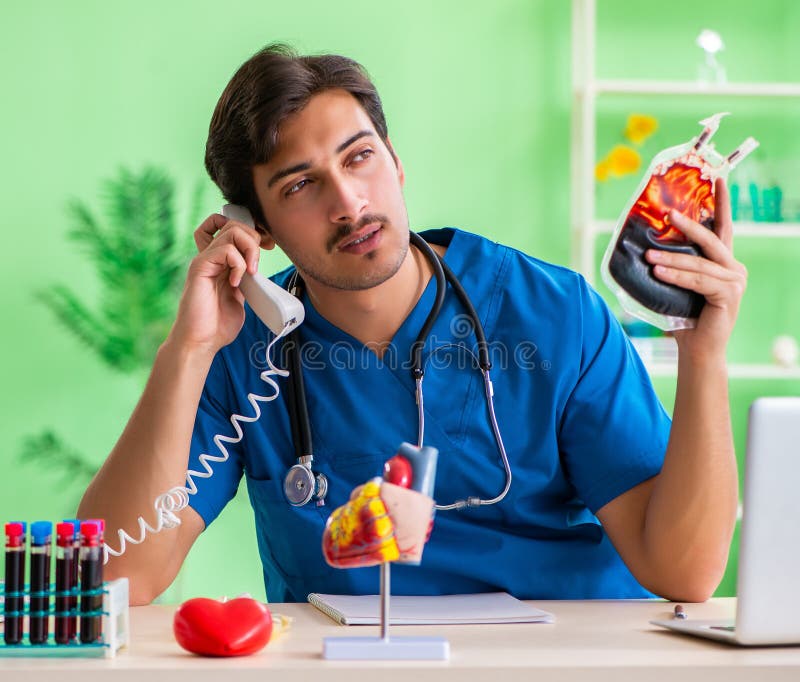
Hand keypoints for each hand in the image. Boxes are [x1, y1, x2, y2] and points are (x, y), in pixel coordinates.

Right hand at [169, 213, 262, 354]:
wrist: (202, 342)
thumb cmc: (218, 325)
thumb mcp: (240, 298)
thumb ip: (246, 280)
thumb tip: (258, 269)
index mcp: (221, 262)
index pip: (232, 227)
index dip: (253, 232)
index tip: (267, 248)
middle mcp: (212, 257)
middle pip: (235, 224)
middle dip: (255, 239)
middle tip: (257, 265)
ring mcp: (205, 260)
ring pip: (232, 230)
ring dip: (249, 249)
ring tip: (250, 272)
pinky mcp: (200, 267)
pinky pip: (224, 249)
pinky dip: (238, 263)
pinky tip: (236, 282)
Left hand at [645, 178, 746, 361]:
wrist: (697, 348)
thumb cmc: (684, 317)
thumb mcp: (676, 285)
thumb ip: (672, 266)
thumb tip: (643, 248)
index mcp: (723, 262)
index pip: (722, 228)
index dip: (721, 203)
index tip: (718, 179)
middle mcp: (734, 268)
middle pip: (712, 240)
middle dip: (690, 225)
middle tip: (670, 213)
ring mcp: (735, 282)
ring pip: (699, 264)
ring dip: (671, 259)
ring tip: (648, 256)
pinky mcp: (729, 295)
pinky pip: (698, 281)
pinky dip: (677, 277)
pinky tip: (659, 273)